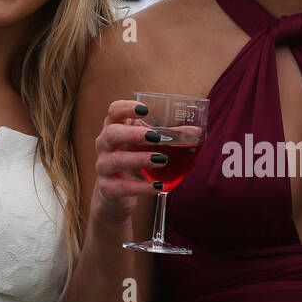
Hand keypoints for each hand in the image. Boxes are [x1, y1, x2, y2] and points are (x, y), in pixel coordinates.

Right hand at [91, 101, 169, 228]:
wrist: (115, 194)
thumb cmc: (132, 160)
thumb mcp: (146, 146)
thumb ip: (168, 136)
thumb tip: (197, 132)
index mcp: (114, 128)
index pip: (114, 111)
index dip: (126, 108)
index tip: (145, 109)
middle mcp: (104, 145)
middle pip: (111, 134)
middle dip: (133, 134)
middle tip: (156, 137)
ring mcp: (103, 166)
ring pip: (116, 160)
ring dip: (140, 159)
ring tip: (162, 160)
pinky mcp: (107, 188)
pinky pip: (123, 187)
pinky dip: (142, 187)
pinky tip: (158, 186)